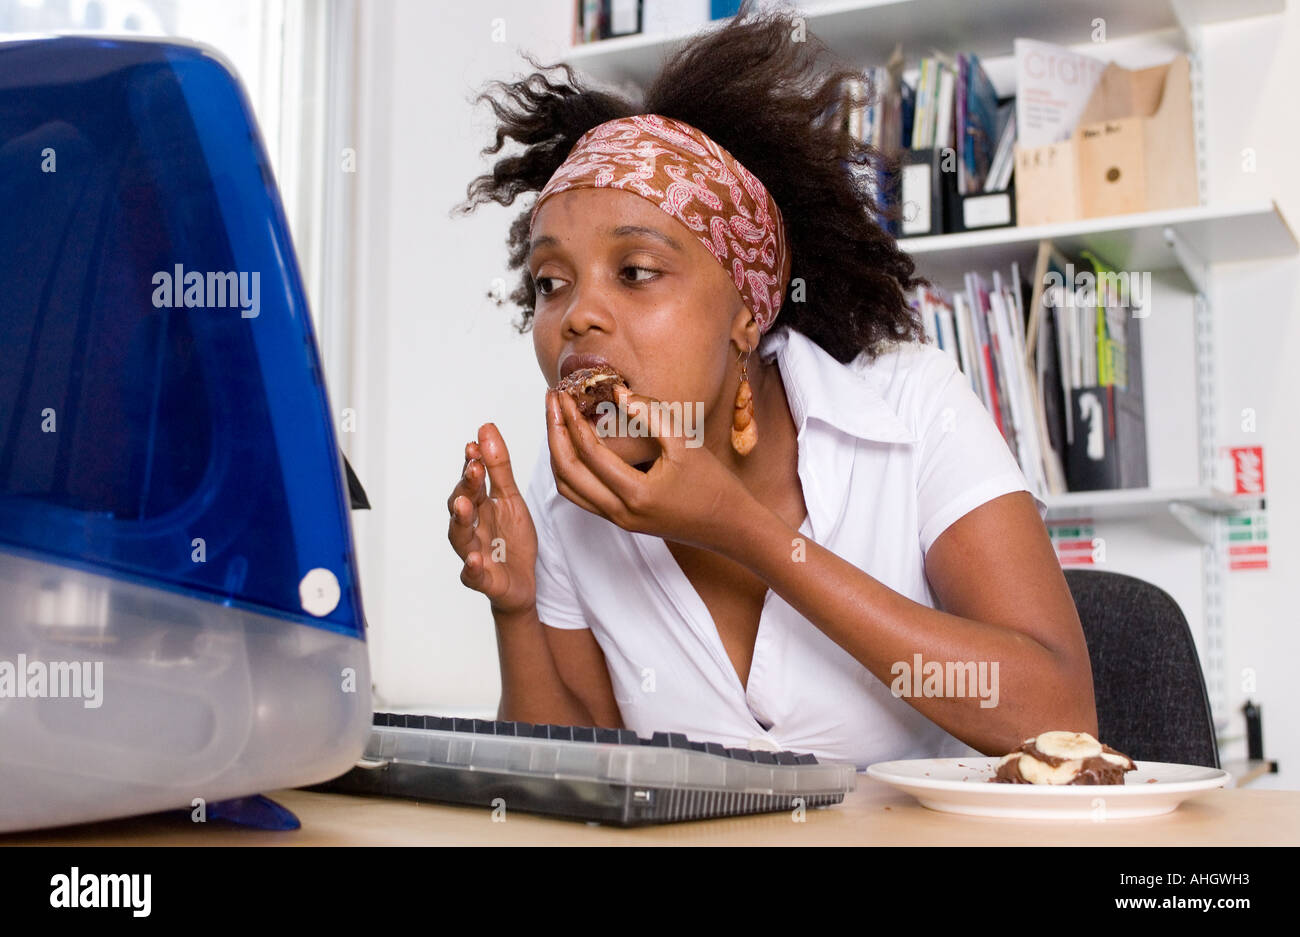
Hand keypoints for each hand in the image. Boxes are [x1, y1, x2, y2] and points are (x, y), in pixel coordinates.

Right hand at [446, 423, 537, 615]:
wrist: (521, 583)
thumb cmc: (511, 540)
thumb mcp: (511, 499)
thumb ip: (498, 467)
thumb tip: (485, 429)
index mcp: (478, 507)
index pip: (470, 482)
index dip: (470, 464)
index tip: (473, 445)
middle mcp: (470, 528)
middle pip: (461, 506)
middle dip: (466, 487)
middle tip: (474, 469)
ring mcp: (473, 554)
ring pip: (460, 538)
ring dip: (460, 520)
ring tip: (463, 505)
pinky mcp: (483, 581)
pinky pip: (472, 576)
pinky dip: (471, 568)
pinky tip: (474, 559)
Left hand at [545, 385, 748, 552]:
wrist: (731, 527)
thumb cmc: (714, 485)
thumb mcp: (686, 443)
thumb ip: (650, 415)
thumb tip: (616, 392)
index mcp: (636, 494)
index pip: (589, 453)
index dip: (571, 419)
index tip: (563, 392)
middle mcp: (620, 512)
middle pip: (567, 473)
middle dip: (554, 433)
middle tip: (551, 401)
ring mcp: (619, 520)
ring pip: (569, 489)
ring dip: (558, 453)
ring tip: (557, 419)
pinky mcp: (622, 521)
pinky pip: (582, 497)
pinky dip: (572, 470)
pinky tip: (575, 445)